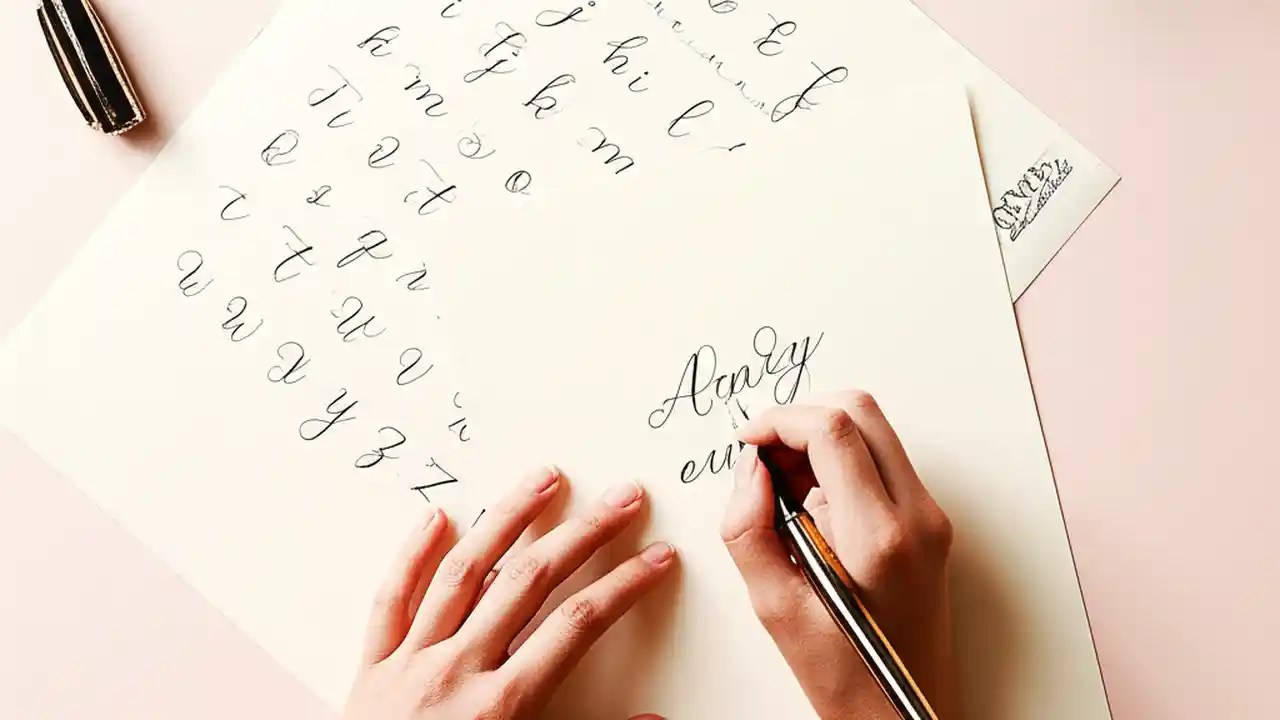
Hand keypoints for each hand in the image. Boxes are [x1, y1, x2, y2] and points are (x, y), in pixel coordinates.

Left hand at [343, 467, 673, 719]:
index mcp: (502, 710)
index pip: (578, 627)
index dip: (625, 587)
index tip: (658, 558)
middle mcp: (456, 674)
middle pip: (530, 583)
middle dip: (584, 534)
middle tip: (623, 498)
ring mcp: (409, 664)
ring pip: (463, 573)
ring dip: (507, 519)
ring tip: (543, 478)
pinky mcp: (370, 669)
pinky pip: (390, 601)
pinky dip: (411, 555)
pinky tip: (436, 516)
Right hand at [721, 391, 958, 719]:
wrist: (903, 717)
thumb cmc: (848, 677)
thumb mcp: (776, 608)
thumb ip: (749, 529)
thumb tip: (749, 469)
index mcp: (879, 537)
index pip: (834, 429)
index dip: (779, 421)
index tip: (748, 443)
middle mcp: (917, 516)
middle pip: (860, 410)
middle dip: (801, 418)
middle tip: (763, 459)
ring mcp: (929, 517)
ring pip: (873, 429)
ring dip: (820, 437)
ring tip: (783, 488)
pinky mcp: (927, 523)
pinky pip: (881, 459)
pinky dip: (839, 460)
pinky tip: (809, 504)